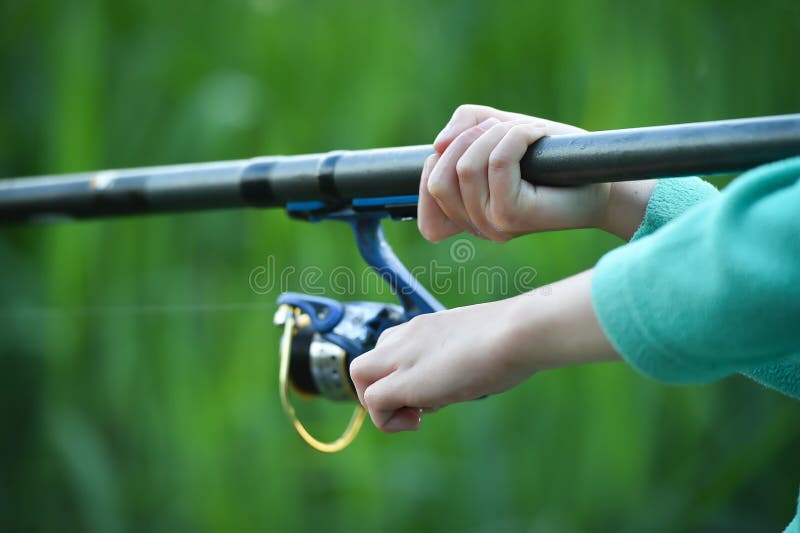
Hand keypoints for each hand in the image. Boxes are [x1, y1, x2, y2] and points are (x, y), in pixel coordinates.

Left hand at [349, 270, 620, 432]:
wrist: (518, 332)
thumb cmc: (515, 340)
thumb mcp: (482, 347)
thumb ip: (461, 359)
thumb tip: (463, 379)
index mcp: (426, 327)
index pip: (392, 348)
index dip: (401, 373)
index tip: (431, 388)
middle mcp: (407, 336)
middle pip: (369, 361)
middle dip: (384, 389)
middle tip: (419, 406)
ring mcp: (402, 355)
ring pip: (359, 376)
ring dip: (380, 403)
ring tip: (416, 415)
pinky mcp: (405, 380)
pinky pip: (372, 403)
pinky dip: (388, 419)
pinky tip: (418, 420)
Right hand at [419, 104, 655, 241]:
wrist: (604, 179)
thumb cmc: (554, 157)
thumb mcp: (498, 130)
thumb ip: (463, 126)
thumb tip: (438, 144)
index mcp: (469, 217)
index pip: (425, 217)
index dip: (431, 173)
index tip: (462, 150)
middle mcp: (478, 227)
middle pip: (437, 179)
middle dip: (466, 140)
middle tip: (500, 130)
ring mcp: (494, 225)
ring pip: (466, 166)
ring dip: (493, 133)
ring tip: (522, 132)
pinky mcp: (515, 215)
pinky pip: (498, 162)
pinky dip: (516, 136)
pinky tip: (535, 134)